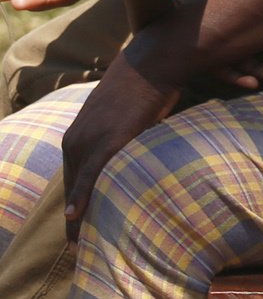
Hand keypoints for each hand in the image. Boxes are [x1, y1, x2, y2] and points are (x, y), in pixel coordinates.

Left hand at [60, 2, 193, 235]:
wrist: (155, 59)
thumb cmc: (147, 77)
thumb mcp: (126, 102)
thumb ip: (123, 121)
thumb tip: (137, 131)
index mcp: (80, 128)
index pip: (73, 170)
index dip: (76, 194)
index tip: (77, 217)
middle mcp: (78, 136)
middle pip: (71, 182)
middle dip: (73, 211)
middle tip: (75, 240)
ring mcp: (91, 138)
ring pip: (77, 184)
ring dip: (76, 213)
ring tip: (78, 239)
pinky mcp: (108, 140)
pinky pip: (90, 176)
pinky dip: (81, 197)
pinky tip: (76, 216)